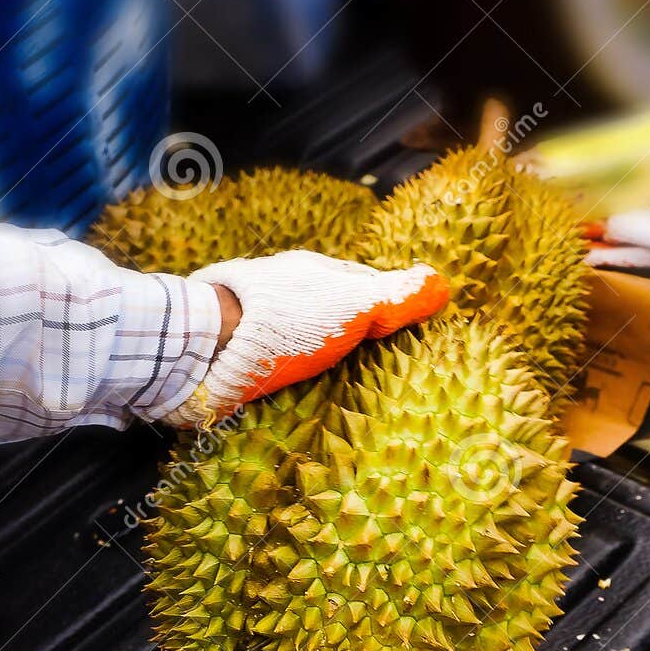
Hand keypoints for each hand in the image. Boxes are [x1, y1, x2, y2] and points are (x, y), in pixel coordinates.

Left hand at [170, 250, 448, 424]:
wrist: (208, 342)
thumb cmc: (284, 323)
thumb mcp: (352, 306)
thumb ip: (394, 297)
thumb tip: (441, 282)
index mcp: (312, 272)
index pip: (360, 283)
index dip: (384, 303)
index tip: (401, 328)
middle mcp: (282, 287)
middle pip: (325, 305)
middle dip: (345, 323)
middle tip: (369, 354)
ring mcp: (253, 314)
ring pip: (292, 328)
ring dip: (309, 344)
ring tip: (330, 373)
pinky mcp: (230, 345)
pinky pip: (263, 350)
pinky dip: (278, 361)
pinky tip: (284, 379)